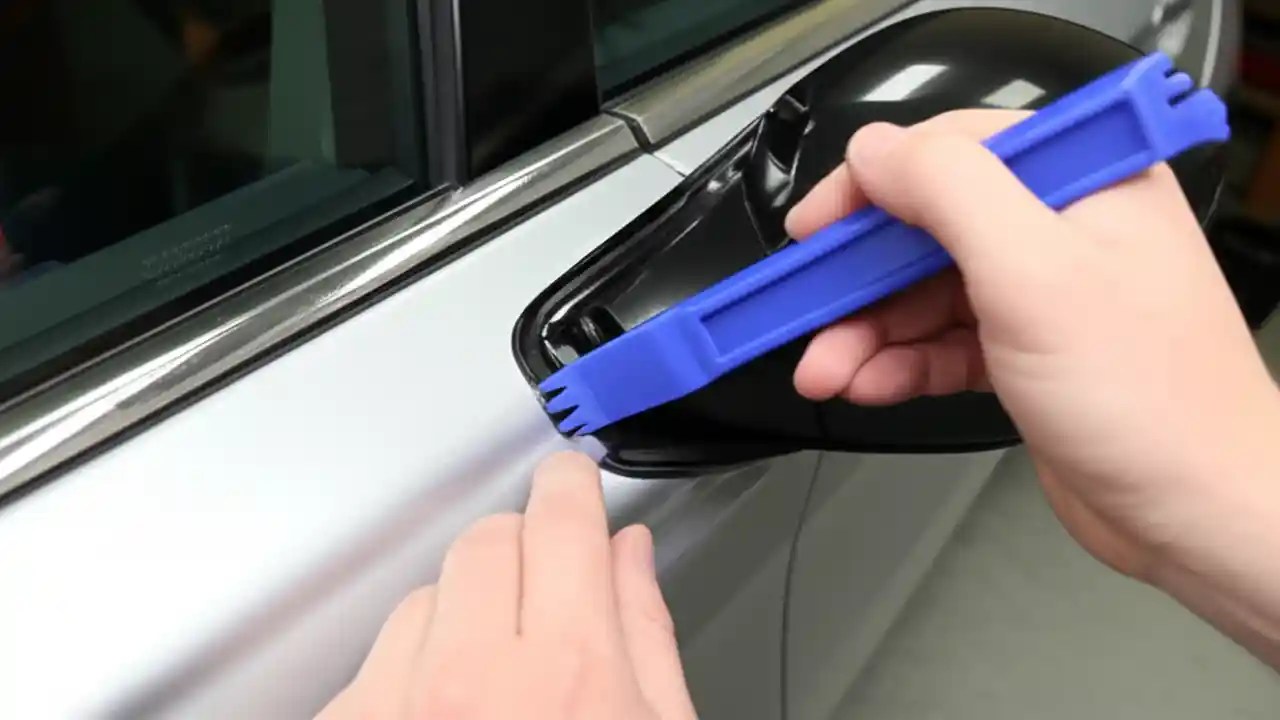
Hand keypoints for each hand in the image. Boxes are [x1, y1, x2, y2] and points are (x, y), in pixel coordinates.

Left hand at [316, 452, 696, 719]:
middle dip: (522, 551)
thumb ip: (646, 638)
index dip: (569, 484)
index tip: (569, 477)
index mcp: (567, 675)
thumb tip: (629, 555)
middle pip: (485, 542)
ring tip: (492, 691)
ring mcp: (393, 705)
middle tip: (545, 601)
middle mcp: (469, 681)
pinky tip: (442, 718)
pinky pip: (372, 660)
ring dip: (460, 618)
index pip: (560, 520)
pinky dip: (409, 674)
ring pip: (423, 596)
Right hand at [785, 111, 1279, 587]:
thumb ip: (950, 192)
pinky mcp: (1024, 353)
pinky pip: (939, 343)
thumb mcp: (1037, 274)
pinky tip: (864, 384)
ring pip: (922, 292)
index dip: (870, 188)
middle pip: (925, 228)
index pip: (950, 152)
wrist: (1196, 513)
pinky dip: (897, 364)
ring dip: (865, 331)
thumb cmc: (1154, 400)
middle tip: (802, 309)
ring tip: (824, 368)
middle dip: (856, 278)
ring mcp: (1041, 293)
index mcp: (1082, 181)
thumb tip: (877, 152)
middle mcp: (1061, 228)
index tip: (813, 230)